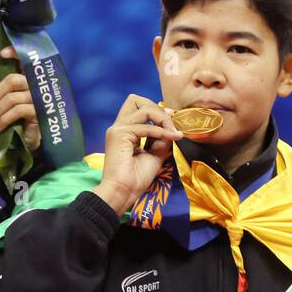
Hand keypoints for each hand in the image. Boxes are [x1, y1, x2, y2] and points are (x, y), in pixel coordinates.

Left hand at [0, 47, 40, 153]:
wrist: (30, 140)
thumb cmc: (18, 118)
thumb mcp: (6, 101)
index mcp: (29, 78)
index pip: (25, 59)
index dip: (15, 53)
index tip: (1, 54)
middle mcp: (36, 85)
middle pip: (12, 80)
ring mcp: (39, 98)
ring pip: (12, 99)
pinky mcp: (39, 113)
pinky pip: (17, 111)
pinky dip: (3, 120)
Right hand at [93, 94, 180, 215]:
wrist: (123, 192)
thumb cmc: (136, 178)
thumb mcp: (155, 154)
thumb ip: (161, 138)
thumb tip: (171, 125)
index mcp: (125, 132)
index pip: (138, 108)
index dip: (156, 110)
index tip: (171, 119)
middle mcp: (119, 127)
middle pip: (136, 100)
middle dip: (157, 109)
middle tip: (171, 124)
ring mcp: (117, 129)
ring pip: (144, 109)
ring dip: (163, 120)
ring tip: (173, 133)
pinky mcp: (119, 134)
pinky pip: (147, 127)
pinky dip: (162, 131)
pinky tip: (172, 137)